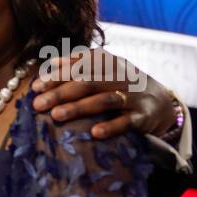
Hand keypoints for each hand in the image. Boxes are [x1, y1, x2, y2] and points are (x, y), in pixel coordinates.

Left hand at [31, 49, 175, 140]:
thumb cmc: (121, 87)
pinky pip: (127, 121)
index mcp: (108, 63)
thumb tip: (50, 63)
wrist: (161, 103)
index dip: (57, 75)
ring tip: (56, 116)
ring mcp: (134, 96)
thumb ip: (78, 66)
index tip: (35, 88)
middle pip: (88, 82)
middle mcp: (121, 76)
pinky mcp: (143, 116)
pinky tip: (95, 133)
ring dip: (79, 108)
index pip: (80, 66)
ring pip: (105, 100)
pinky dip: (111, 126)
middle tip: (37, 105)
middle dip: (60, 93)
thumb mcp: (104, 72)